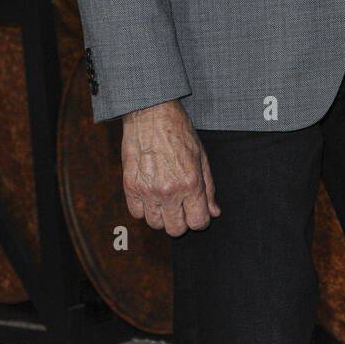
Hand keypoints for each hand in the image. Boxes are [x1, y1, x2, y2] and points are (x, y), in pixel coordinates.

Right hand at [121, 99, 219, 235]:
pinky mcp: (130, 187)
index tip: (197, 212)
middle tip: (180, 206)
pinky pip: (136, 213)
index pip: (198, 222)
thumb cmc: (179, 132)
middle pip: (175, 229)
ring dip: (161, 215)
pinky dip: (143, 208)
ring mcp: (148, 191)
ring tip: (164, 198)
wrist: (151, 114)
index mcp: (191, 183)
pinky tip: (150, 194)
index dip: (200, 220)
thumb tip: (214, 212)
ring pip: (155, 224)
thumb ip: (208, 188)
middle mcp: (169, 191)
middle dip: (181, 221)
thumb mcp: (201, 157)